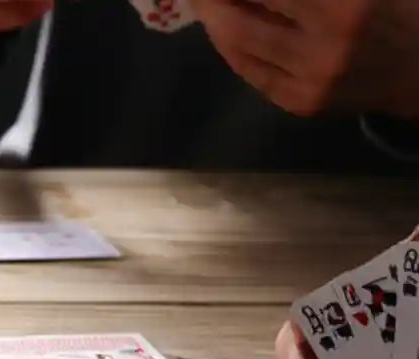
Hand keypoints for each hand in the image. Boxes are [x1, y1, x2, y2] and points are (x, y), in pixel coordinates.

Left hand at [195, 0, 418, 118]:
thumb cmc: (397, 7)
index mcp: (348, 6)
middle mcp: (325, 47)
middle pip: (241, 19)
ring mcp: (309, 81)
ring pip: (238, 46)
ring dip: (214, 17)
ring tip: (204, 0)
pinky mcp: (299, 103)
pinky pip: (249, 70)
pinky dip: (230, 44)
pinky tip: (221, 26)